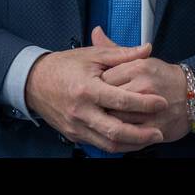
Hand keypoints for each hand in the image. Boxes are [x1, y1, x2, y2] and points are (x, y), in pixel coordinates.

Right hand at [24, 29, 168, 152]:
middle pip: (116, 131)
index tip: (161, 103)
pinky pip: (98, 145)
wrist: (33, 82)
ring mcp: (76, 126)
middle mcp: (81, 111)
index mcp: (87, 89)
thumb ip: (122, 54)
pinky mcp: (74, 135)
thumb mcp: (92, 55)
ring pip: (108, 144)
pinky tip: (130, 140)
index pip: (121, 100)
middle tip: (158, 132)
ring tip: (148, 139)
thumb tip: (147, 49)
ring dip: (131, 144)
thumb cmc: (63, 66)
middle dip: (141, 135)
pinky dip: (116, 145)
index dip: (144, 103)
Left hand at [94, 28, 190, 144]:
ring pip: (117, 119)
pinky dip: (121, 134)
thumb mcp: (140, 60)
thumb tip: (96, 33)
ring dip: (109, 121)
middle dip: (101, 105)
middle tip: (98, 106)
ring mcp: (149, 108)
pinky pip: (130, 134)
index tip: (97, 90)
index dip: (97, 86)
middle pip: (108, 100)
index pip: (104, 79)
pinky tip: (118, 131)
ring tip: (106, 119)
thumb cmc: (163, 77)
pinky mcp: (154, 126)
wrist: (191, 95)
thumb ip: (115, 50)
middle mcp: (143, 86)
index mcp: (137, 68)